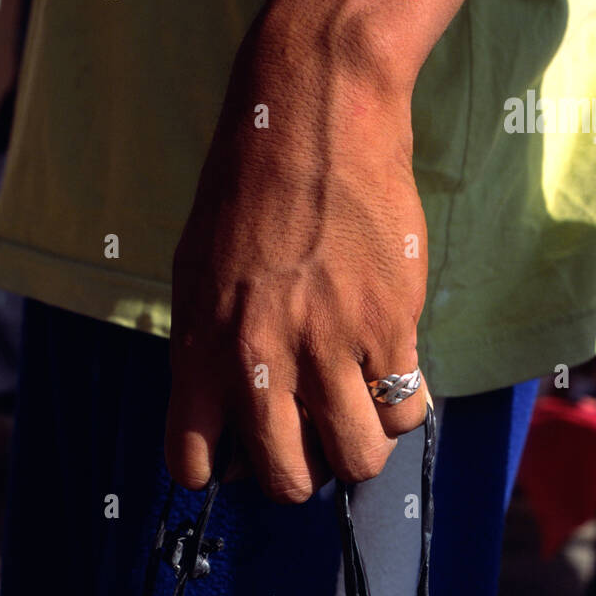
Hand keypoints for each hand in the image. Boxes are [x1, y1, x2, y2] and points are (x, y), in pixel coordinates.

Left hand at [165, 0, 430, 503]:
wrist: (313, 113)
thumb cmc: (249, 193)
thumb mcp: (196, 276)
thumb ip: (206, 354)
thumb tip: (230, 422)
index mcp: (201, 351)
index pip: (191, 465)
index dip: (224, 472)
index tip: (247, 452)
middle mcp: (258, 359)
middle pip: (287, 482)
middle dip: (305, 475)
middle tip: (317, 439)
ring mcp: (326, 346)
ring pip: (356, 459)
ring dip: (362, 448)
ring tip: (361, 407)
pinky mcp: (388, 325)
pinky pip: (405, 411)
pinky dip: (403, 405)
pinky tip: (392, 371)